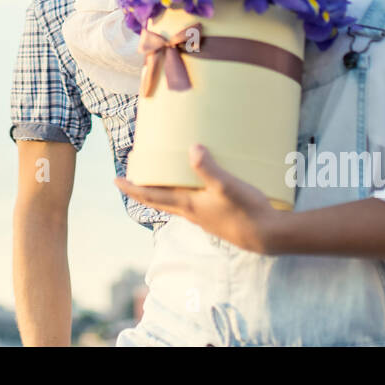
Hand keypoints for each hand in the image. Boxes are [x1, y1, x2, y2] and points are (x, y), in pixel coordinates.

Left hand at [114, 145, 281, 252]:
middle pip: (158, 201)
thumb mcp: (227, 186)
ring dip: (162, 191)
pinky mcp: (216, 218)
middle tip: (132, 174)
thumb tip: (193, 148)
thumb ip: (209, 169)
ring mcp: (203, 218)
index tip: (115, 180)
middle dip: (142, 188)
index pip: (151, 197)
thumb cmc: (247, 211)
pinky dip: (182, 194)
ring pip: (174, 204)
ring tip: (159, 177)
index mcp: (188, 205)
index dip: (132, 188)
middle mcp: (191, 214)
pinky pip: (191, 204)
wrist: (268, 236)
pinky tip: (194, 186)